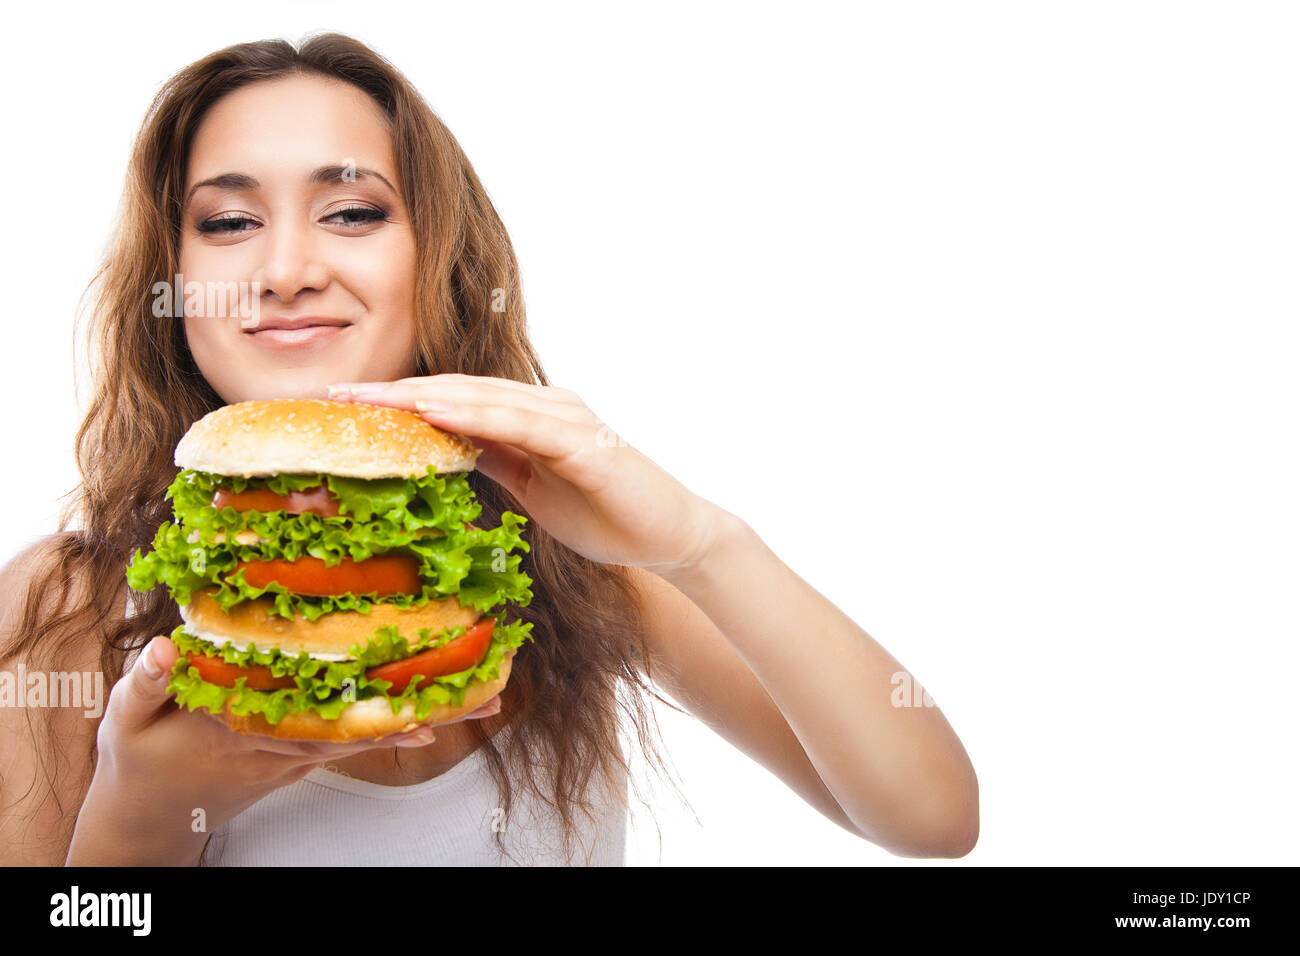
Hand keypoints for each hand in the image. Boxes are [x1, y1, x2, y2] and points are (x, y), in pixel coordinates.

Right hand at [67, 635, 497, 864]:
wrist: (149, 820)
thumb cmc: (139, 762)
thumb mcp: (127, 722)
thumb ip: (146, 683)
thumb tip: (166, 647)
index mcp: (244, 729)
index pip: (318, 713)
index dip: (371, 704)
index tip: (423, 698)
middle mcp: (286, 744)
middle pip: (366, 724)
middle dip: (428, 708)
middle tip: (489, 695)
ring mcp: (298, 753)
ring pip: (372, 732)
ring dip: (429, 716)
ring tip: (487, 700)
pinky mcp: (301, 755)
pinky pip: (357, 737)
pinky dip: (398, 724)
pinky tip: (438, 715)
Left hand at [327, 374, 725, 577]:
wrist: (673, 535)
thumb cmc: (607, 514)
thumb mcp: (533, 490)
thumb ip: (496, 461)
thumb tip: (444, 452)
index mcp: (531, 417)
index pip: (455, 402)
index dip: (399, 402)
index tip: (346, 408)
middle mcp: (546, 405)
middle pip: (458, 390)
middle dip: (395, 392)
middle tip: (336, 394)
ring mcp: (566, 419)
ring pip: (482, 398)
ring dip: (422, 395)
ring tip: (369, 397)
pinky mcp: (584, 443)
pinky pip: (521, 423)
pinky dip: (474, 414)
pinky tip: (433, 410)